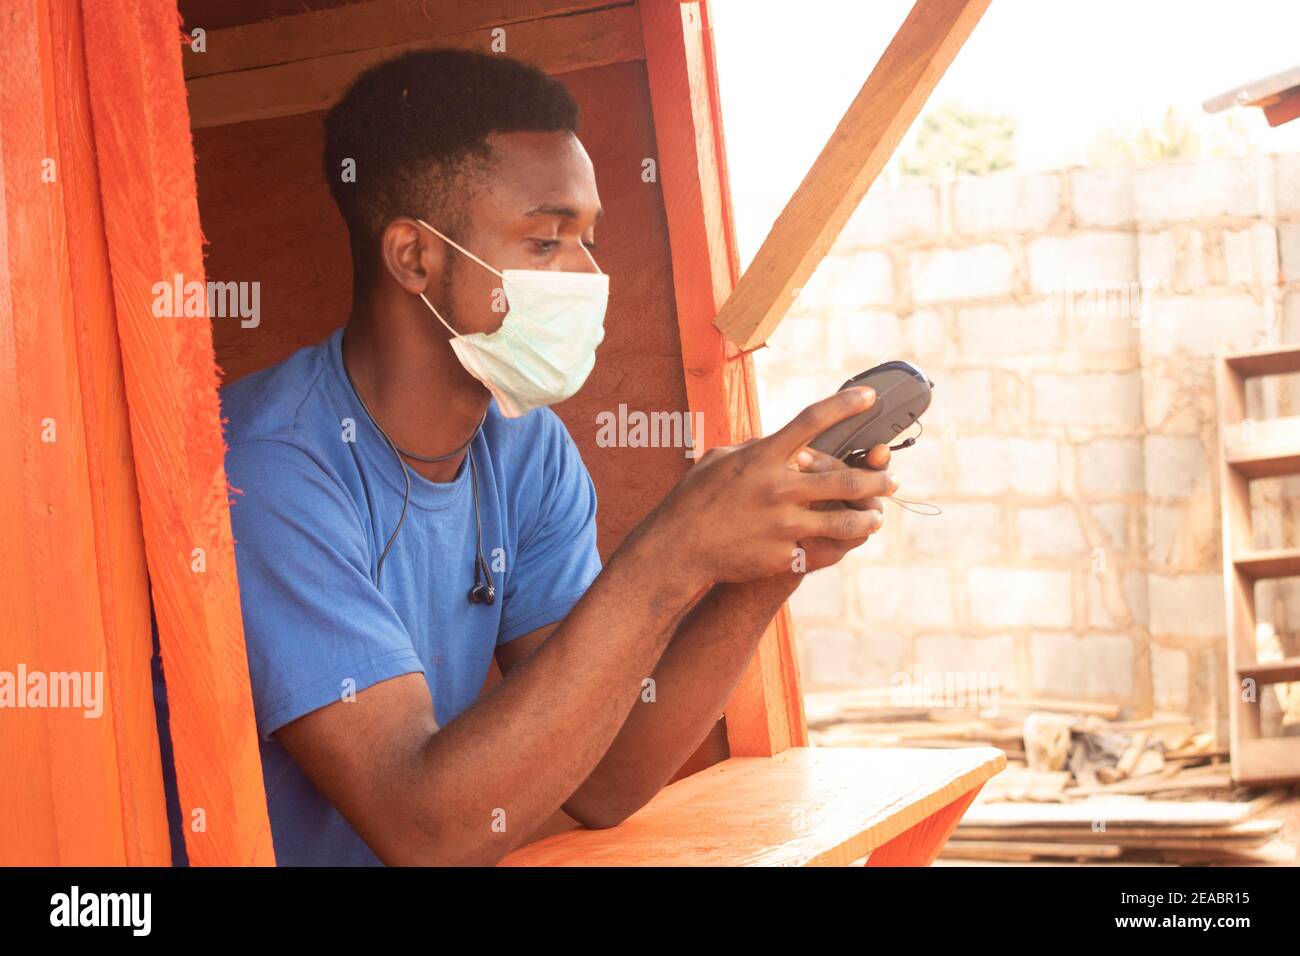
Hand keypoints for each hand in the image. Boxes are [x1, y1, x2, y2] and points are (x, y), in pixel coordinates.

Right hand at [646, 387, 894, 586]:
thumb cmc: (694, 499)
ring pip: (845, 520)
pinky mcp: (783, 554)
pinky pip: (819, 548)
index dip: (845, 405)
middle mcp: (778, 487)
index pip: (812, 421)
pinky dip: (829, 545)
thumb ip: (756, 449)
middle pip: (845, 478)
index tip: (869, 397)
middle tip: (890, 477)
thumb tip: (780, 440)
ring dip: (867, 517)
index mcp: (763, 456)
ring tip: (876, 516)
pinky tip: (841, 544)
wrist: (678, 548)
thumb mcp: (720, 460)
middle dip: (875, 478)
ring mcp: (783, 523)